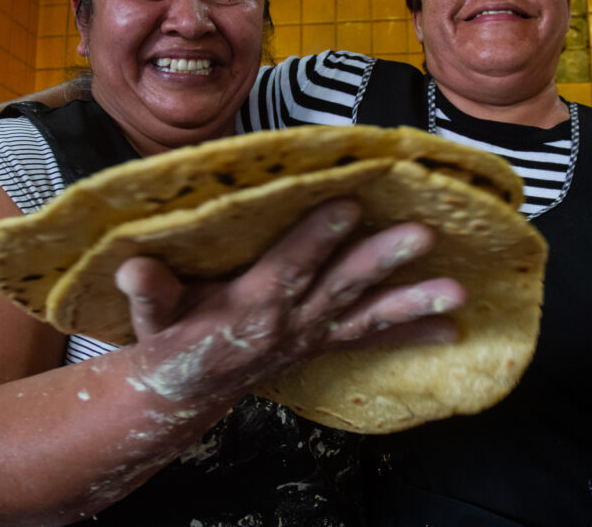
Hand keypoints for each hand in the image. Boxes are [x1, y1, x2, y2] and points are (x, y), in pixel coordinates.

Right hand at [116, 198, 464, 404]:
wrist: (192, 387)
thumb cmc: (174, 338)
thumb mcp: (152, 317)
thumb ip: (151, 292)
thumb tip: (134, 267)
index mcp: (250, 305)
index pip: (288, 267)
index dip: (316, 238)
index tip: (347, 204)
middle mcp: (291, 321)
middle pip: (341, 286)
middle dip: (381, 260)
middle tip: (419, 236)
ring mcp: (314, 335)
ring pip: (369, 317)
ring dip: (413, 303)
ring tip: (456, 294)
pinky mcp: (326, 343)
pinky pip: (373, 339)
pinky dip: (414, 333)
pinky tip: (452, 329)